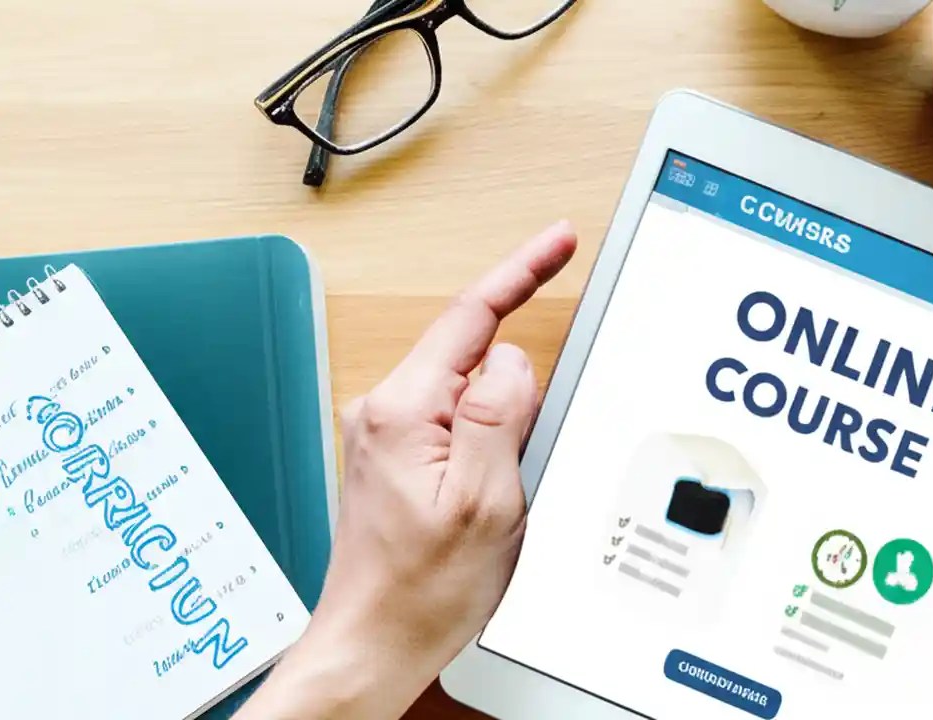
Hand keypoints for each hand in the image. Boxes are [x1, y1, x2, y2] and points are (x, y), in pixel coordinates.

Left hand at [236, 221, 576, 719]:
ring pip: (468, 393)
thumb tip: (512, 356)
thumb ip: (498, 414)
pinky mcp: (397, 453)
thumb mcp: (484, 503)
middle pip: (471, 355)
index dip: (521, 270)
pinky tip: (488, 489)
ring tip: (503, 496)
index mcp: (403, 412)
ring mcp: (388, 432)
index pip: (470, 317)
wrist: (375, 639)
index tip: (557, 241)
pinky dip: (487, 439)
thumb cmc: (421, 589)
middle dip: (517, 390)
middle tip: (529, 456)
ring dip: (502, 426)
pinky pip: (456, 420)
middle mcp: (385, 411)